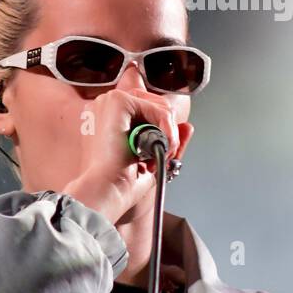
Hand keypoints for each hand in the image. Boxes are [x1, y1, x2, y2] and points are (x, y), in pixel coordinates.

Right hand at [62, 89, 191, 223]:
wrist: (106, 191)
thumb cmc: (120, 182)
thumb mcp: (151, 158)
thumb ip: (168, 139)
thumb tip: (188, 126)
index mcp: (106, 117)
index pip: (145, 109)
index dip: (160, 128)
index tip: (160, 153)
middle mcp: (105, 106)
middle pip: (154, 104)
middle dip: (167, 130)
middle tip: (164, 155)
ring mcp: (109, 101)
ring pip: (158, 105)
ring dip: (169, 133)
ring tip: (160, 155)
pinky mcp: (117, 101)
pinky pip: (158, 109)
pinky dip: (168, 129)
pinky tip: (162, 147)